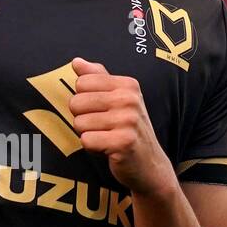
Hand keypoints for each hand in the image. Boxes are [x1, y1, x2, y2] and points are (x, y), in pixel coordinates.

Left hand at [69, 57, 174, 196]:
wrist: (150, 165)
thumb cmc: (128, 130)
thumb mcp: (119, 99)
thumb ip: (97, 78)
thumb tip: (76, 61)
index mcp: (127, 85)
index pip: (82, 82)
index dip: (84, 100)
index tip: (102, 111)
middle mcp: (129, 99)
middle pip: (76, 102)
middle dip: (83, 118)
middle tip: (102, 128)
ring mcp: (128, 121)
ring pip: (79, 123)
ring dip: (88, 134)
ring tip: (106, 138)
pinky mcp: (123, 142)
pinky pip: (86, 140)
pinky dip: (92, 148)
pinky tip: (108, 149)